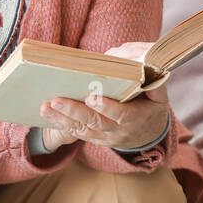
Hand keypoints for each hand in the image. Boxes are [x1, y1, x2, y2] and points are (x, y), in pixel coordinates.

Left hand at [39, 41, 169, 151]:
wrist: (149, 133)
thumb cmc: (151, 105)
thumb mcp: (158, 94)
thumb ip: (151, 79)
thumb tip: (140, 63)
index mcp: (137, 117)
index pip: (121, 115)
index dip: (107, 107)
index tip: (92, 97)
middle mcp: (120, 130)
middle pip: (95, 122)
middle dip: (75, 111)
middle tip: (57, 100)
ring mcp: (106, 137)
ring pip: (82, 130)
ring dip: (62, 119)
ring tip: (45, 107)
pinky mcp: (96, 138)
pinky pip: (77, 133)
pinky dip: (62, 124)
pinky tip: (48, 114)